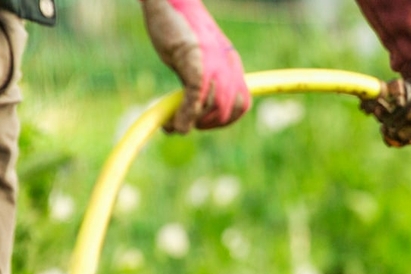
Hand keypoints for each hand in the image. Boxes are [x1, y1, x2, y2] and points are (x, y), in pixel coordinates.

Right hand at [140, 0, 250, 131]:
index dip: (225, 119)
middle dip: (208, 124)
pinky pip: (197, 98)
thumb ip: (199, 77)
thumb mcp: (194, 56)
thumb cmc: (177, 25)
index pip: (241, 103)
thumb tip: (192, 103)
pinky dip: (186, 115)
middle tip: (186, 124)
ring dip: (193, 122)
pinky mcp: (196, 63)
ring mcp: (214, 65)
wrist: (169, 1)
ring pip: (215, 108)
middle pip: (229, 110)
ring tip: (174, 124)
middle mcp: (227, 66)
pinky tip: (174, 124)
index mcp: (230, 64)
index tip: (206, 123)